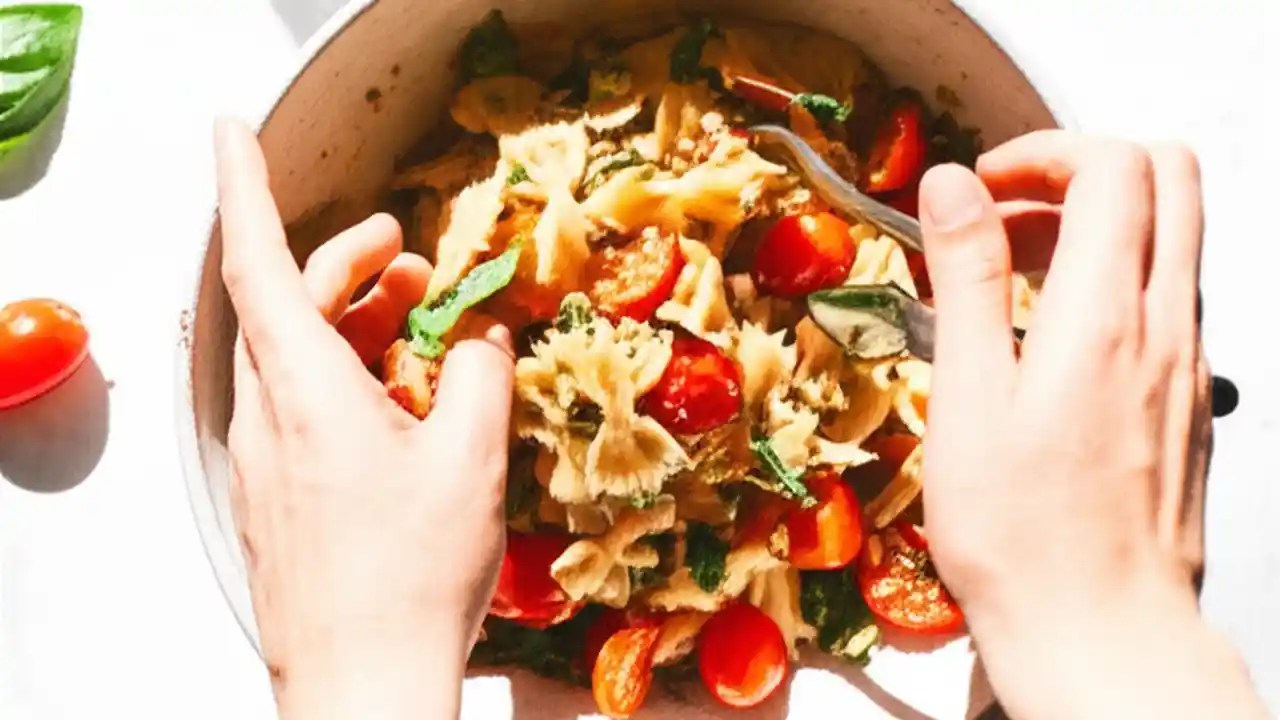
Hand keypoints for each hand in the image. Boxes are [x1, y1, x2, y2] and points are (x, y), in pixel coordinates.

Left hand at [215, 118, 513, 719]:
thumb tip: (487, 333)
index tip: (232, 130)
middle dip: (347, 264)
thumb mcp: (471, 458)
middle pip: (288, 306)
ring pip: (296, 359)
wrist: (361, 684)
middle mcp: (269, 418)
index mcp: (306, 392)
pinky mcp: (278, 496)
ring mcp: (266, 461)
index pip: (258, 262)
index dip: (243, 185)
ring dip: (354, 324)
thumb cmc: (409, 578)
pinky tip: (405, 402)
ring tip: (423, 322)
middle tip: (409, 255)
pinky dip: (347, 378)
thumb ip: (481, 373)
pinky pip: (301, 409)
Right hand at [917, 131, 1262, 718]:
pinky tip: (1049, 342)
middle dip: (1082, 170)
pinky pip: (1167, 299)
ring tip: (1014, 281)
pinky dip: (1112, 283)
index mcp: (1107, 317)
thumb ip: (968, 279)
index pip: (1114, 166)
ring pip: (1171, 238)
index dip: (1042, 153)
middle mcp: (1167, 327)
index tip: (981, 191)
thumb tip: (952, 189)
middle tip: (1010, 214)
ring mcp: (1188, 363)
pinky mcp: (1188, 398)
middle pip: (1168, 177)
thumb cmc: (1024, 537)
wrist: (1101, 632)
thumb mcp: (969, 399)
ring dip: (1096, 227)